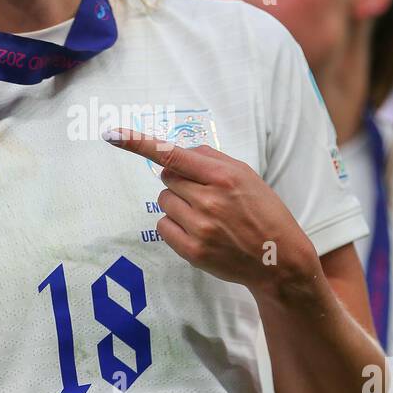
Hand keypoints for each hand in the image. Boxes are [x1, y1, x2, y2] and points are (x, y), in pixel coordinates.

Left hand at [102, 127, 314, 293]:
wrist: (279, 259)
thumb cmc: (263, 211)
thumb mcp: (246, 175)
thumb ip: (211, 159)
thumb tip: (178, 150)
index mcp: (223, 176)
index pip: (172, 154)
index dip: (139, 143)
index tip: (113, 133)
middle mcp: (209, 201)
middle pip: (167, 178)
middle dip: (181, 181)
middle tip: (206, 194)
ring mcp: (200, 228)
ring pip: (164, 201)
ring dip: (178, 204)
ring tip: (207, 215)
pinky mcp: (193, 252)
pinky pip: (163, 226)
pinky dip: (175, 225)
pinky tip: (199, 231)